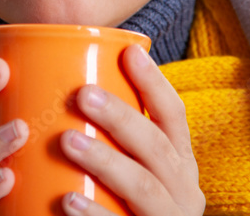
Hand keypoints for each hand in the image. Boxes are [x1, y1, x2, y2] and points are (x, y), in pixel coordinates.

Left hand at [58, 44, 204, 215]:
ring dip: (106, 161)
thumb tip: (66, 82)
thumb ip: (113, 137)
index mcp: (179, 165)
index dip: (155, 83)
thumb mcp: (130, 172)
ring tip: (67, 141)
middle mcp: (183, 192)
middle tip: (81, 94)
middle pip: (157, 148)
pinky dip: (95, 215)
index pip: (175, 117)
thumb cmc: (123, 208)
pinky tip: (66, 200)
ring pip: (144, 187)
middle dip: (121, 118)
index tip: (128, 51)